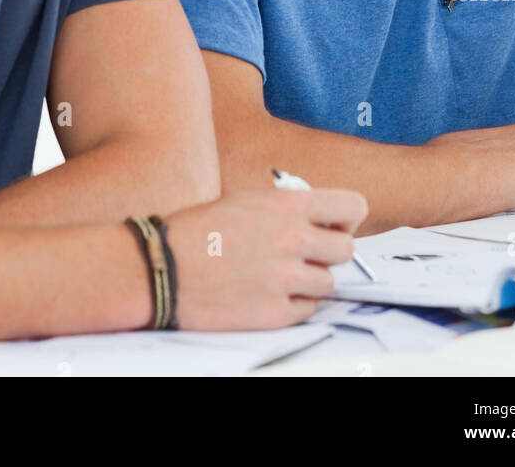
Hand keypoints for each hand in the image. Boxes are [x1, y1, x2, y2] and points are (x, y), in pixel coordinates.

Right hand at [166, 187, 366, 330]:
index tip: (335, 226)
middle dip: (330, 252)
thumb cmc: (199, 231)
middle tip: (307, 254)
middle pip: (347, 249)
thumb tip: (321, 220)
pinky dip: (293, 304)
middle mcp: (292, 240)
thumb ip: (288, 209)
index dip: (347, 218)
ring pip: (328, 283)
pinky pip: (307, 310)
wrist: (162, 267)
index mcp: (287, 206)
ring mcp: (284, 279)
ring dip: (310, 280)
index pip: (352, 206)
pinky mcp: (274, 313)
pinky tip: (267, 292)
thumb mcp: (247, 200)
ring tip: (279, 275)